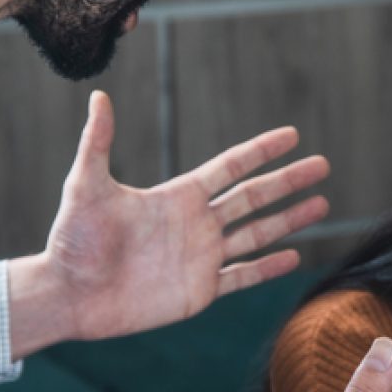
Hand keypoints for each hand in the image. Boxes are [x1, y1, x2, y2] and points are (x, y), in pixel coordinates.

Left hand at [22, 91, 329, 345]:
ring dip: (290, 220)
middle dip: (289, 182)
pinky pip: (243, 276)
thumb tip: (99, 96)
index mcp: (178, 196)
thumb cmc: (73, 239)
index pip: (230, 167)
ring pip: (257, 233)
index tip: (292, 136)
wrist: (68, 294)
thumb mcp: (86, 185)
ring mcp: (201, 258)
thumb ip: (98, 143)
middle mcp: (196, 224)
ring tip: (322, 204)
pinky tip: (294, 257)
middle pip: (254, 197)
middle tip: (322, 166)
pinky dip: (269, 267)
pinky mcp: (199, 291)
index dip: (261, 151)